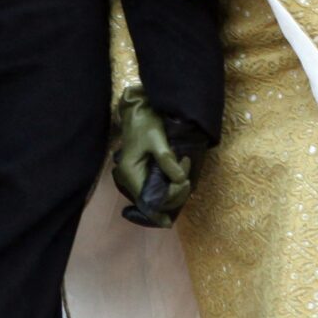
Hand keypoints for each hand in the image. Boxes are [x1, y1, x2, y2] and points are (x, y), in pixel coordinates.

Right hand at [112, 87, 194, 227]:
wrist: (138, 109)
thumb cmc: (145, 122)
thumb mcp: (157, 139)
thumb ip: (167, 160)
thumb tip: (180, 180)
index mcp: (130, 173)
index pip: (147, 200)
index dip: (162, 208)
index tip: (177, 204)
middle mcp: (130, 178)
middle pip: (153, 201)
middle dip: (174, 194)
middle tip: (187, 177)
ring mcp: (136, 176)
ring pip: (156, 195)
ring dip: (173, 189)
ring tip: (184, 165)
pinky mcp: (143, 171)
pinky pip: (156, 186)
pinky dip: (169, 185)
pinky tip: (179, 177)